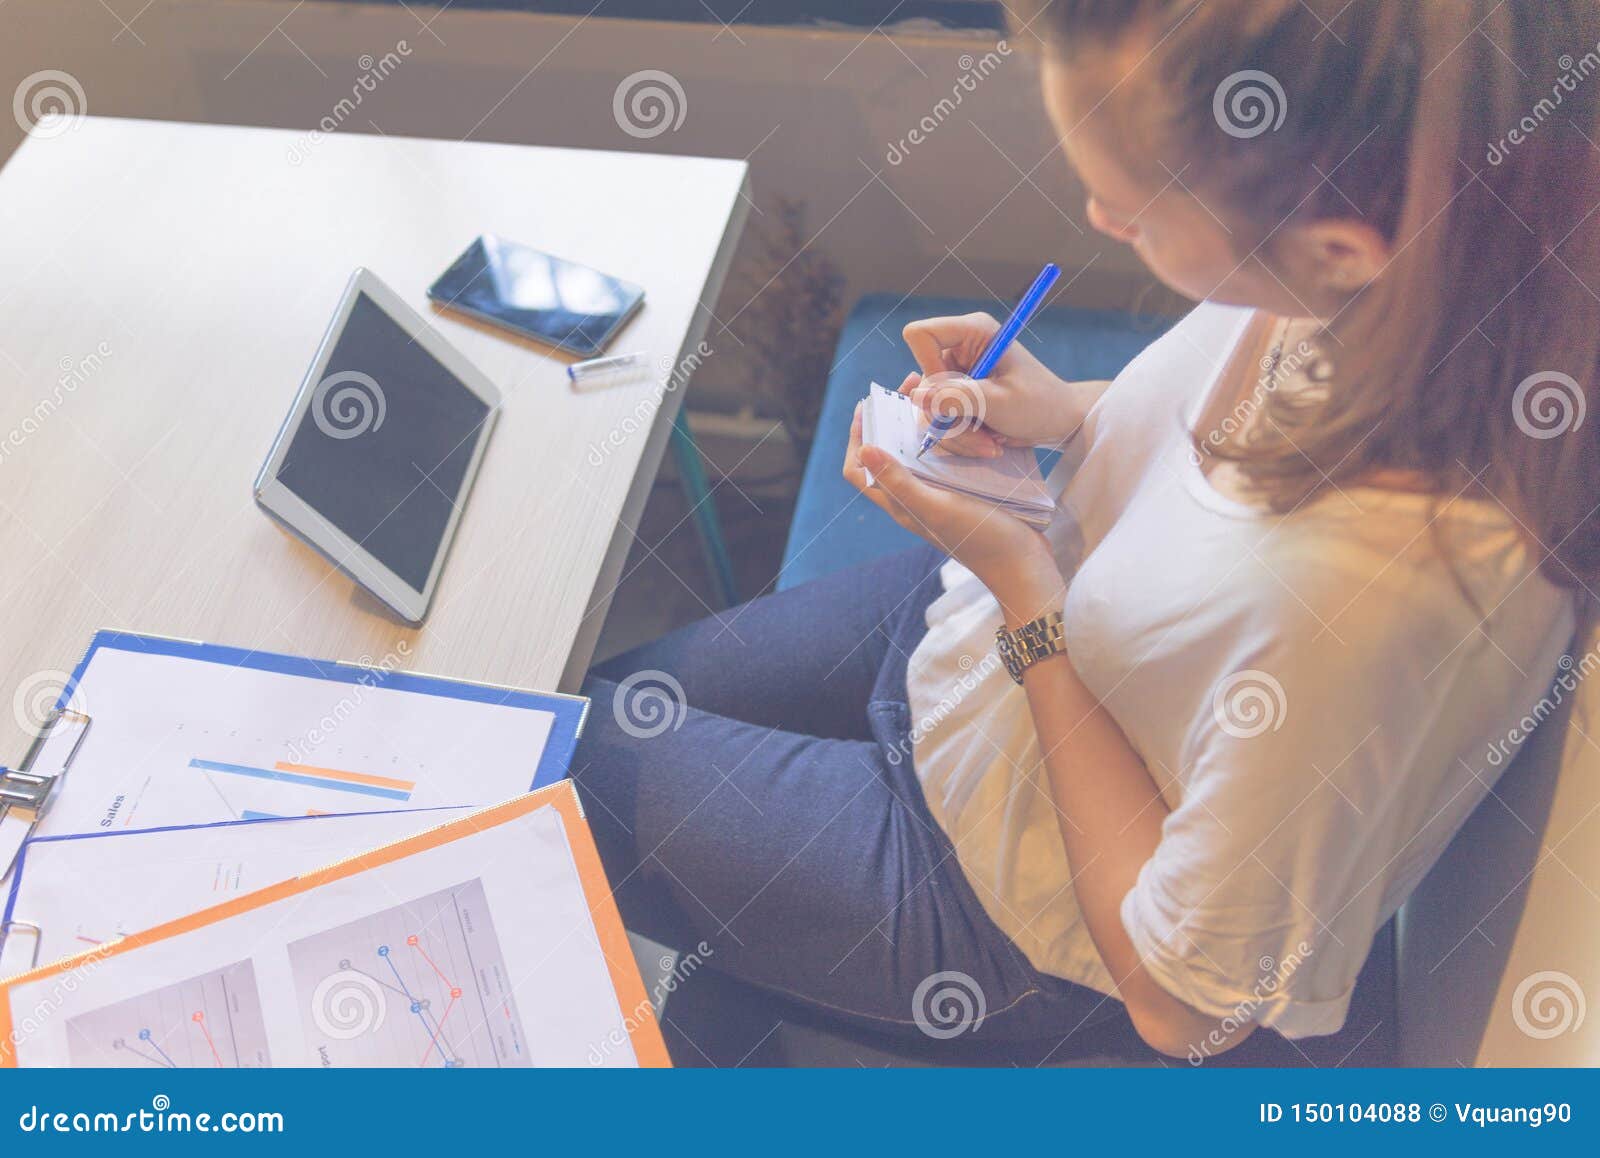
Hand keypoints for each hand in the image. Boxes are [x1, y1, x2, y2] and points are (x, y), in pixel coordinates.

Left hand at [844, 402, 1063, 605]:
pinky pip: (946, 457)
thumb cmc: (980, 538)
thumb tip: (864, 448)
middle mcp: (913, 498)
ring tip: (936, 395)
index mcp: (899, 503)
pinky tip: (965, 418)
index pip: (858, 470)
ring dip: (920, 423)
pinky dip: (948, 435)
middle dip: (890, 419)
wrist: (1024, 563)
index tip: (869, 404)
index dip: (856, 436)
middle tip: (911, 386)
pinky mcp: (963, 492)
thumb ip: (899, 481)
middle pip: (887, 454)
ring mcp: (938, 495)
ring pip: (918, 452)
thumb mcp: (936, 506)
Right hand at [900, 312, 1093, 457]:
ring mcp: (956, 376)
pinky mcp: (957, 398)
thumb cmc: (1039, 403)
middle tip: (981, 433)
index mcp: (971, 332)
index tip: (952, 392)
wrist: (1059, 422)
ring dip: (957, 434)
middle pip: (924, 384)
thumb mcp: (999, 401)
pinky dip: (960, 437)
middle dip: (949, 417)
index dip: (928, 366)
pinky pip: (939, 421)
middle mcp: (958, 350)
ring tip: (989, 441)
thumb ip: (956, 397)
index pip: (920, 335)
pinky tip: (985, 439)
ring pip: (929, 410)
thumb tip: (915, 396)